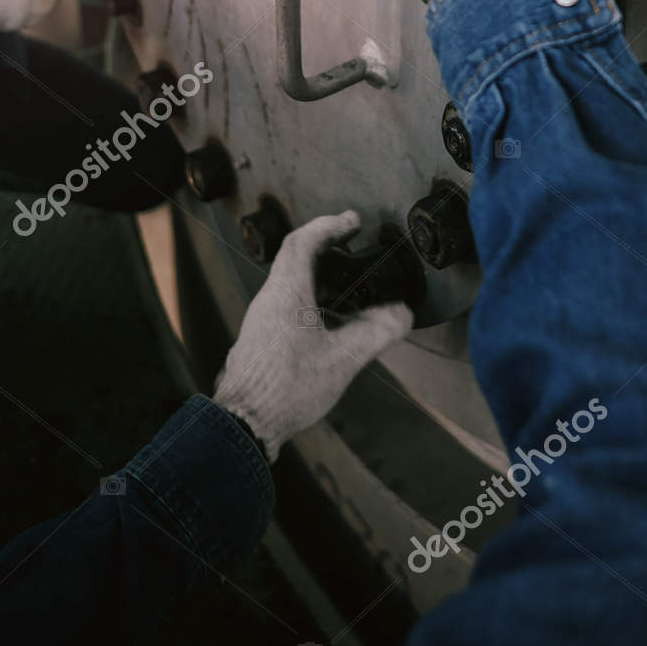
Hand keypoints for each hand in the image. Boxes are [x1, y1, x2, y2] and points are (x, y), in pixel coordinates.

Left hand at [213, 212, 411, 460]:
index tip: (351, 222)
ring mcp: (262, 320)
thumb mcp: (342, 359)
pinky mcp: (261, 338)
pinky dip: (309, 300)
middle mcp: (269, 299)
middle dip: (326, 248)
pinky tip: (329, 323)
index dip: (328, 226)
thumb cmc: (287, 388)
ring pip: (289, 283)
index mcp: (286, 294)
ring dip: (318, 277)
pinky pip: (285, 304)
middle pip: (295, 259)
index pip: (303, 242)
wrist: (244, 423)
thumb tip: (402, 314)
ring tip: (347, 288)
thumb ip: (376, 332)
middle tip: (352, 248)